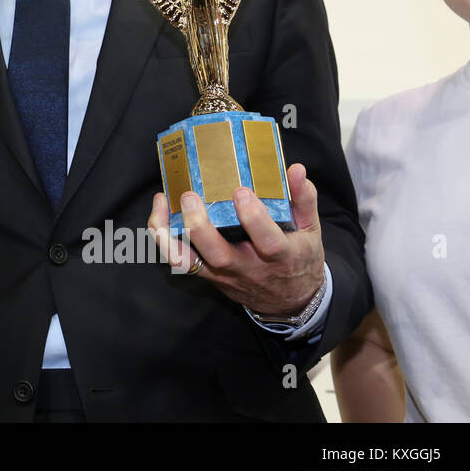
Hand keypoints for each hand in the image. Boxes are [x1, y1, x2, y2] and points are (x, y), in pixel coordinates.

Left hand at [147, 162, 324, 316]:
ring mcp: (223, 274)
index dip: (254, 219)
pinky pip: (179, 261)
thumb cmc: (298, 258)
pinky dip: (163, 239)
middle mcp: (248, 268)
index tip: (241, 192)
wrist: (289, 301)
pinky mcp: (208, 275)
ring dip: (169, 235)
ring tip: (163, 203)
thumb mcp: (310, 230)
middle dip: (200, 226)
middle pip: (219, 255)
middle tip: (190, 196)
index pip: (268, 242)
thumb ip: (303, 199)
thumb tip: (296, 169)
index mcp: (280, 256)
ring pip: (188, 263)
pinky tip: (160, 214)